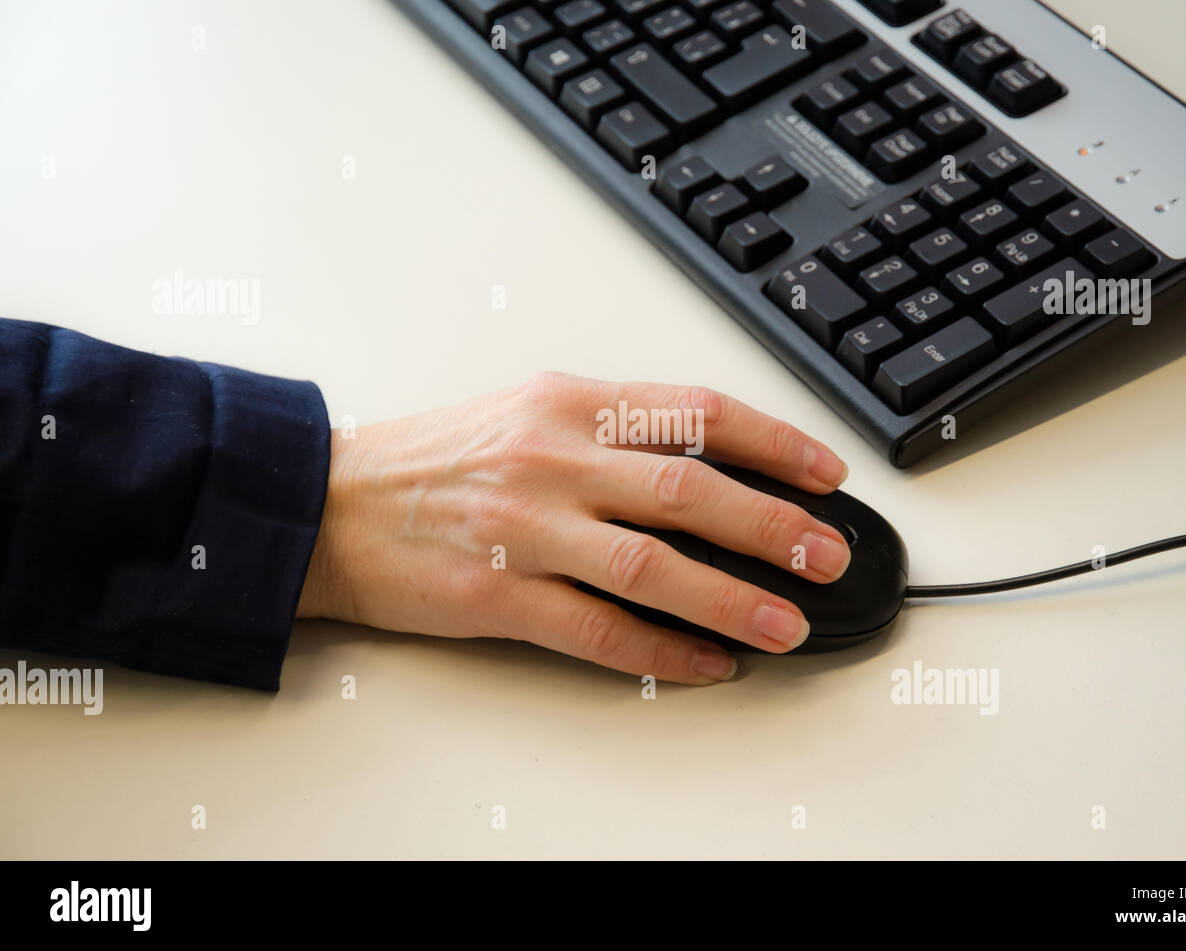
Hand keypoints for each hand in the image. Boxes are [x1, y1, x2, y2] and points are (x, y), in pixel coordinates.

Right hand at [296, 373, 850, 683]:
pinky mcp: (498, 596)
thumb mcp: (528, 411)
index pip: (695, 411)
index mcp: (568, 403)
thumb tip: (712, 467)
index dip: (774, 441)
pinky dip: (662, 652)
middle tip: (827, 556)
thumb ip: (613, 430)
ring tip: (787, 623)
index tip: (825, 473)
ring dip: (731, 600)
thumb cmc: (435, 459)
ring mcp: (526, 530)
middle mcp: (553, 459)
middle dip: (773, 526)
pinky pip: (599, 631)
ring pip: (653, 568)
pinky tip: (707, 663)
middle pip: (689, 491)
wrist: (331, 503)